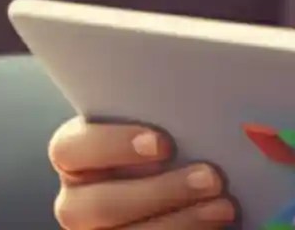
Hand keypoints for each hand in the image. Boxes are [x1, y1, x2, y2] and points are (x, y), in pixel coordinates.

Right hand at [48, 116, 234, 228]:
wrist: (206, 186)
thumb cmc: (185, 142)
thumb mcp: (174, 123)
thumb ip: (172, 113)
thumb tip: (204, 79)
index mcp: (80, 154)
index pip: (69, 148)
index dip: (111, 145)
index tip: (162, 143)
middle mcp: (79, 199)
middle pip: (95, 205)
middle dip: (158, 192)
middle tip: (211, 177)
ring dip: (179, 221)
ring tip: (225, 205)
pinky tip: (218, 223)